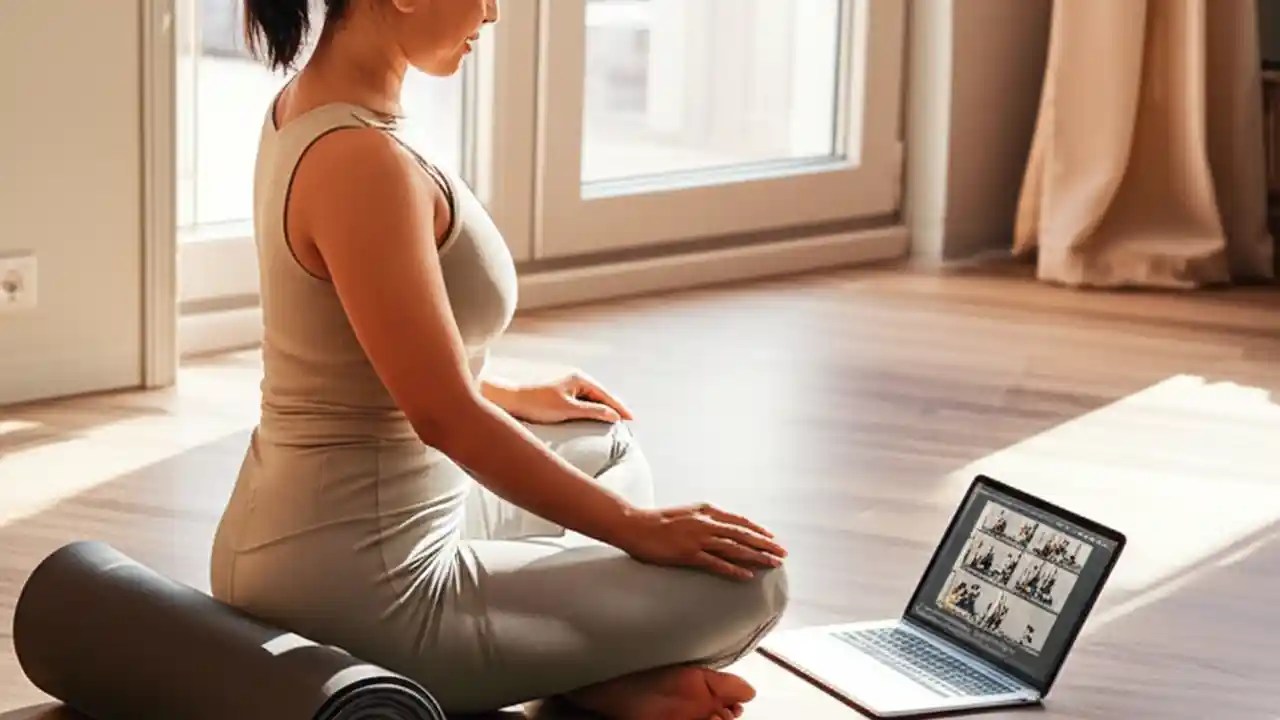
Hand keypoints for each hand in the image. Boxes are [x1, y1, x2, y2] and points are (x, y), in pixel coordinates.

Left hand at [495, 372, 634, 424]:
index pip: (606, 395)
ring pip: (591, 400)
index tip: (632, 420)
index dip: (620, 408)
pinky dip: (590, 411)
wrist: (511, 400)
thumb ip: (593, 412)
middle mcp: (576, 379)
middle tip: (627, 423)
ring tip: (614, 423)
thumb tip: (614, 415)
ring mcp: (568, 386)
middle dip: (613, 409)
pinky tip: (593, 420)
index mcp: (580, 379)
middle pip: (601, 396)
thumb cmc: (537, 404)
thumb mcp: (568, 409)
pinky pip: (581, 403)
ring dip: (602, 410)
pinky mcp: (560, 394)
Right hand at [615, 503, 786, 581]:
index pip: (739, 521)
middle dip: (765, 544)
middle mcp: (706, 523)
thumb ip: (704, 519)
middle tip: (783, 553)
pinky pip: (716, 562)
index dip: (757, 531)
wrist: (634, 525)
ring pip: (735, 548)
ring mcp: (698, 538)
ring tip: (773, 564)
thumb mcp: (686, 514)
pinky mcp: (688, 553)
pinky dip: (733, 569)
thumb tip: (720, 527)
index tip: (772, 539)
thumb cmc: (658, 521)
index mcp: (706, 512)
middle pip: (743, 534)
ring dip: (756, 556)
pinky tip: (747, 576)